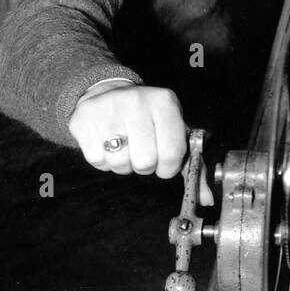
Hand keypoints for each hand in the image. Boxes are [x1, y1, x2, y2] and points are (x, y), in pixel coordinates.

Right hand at [68, 81, 187, 179]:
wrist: (108, 92)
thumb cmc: (149, 118)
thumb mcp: (174, 130)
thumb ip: (192, 165)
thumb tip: (205, 198)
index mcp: (165, 102)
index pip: (173, 153)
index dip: (168, 167)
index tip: (164, 163)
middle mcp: (138, 101)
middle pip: (145, 162)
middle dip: (145, 166)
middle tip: (142, 152)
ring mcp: (108, 109)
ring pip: (119, 164)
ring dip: (123, 164)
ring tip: (125, 147)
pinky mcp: (83, 119)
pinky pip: (96, 160)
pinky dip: (103, 161)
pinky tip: (107, 144)